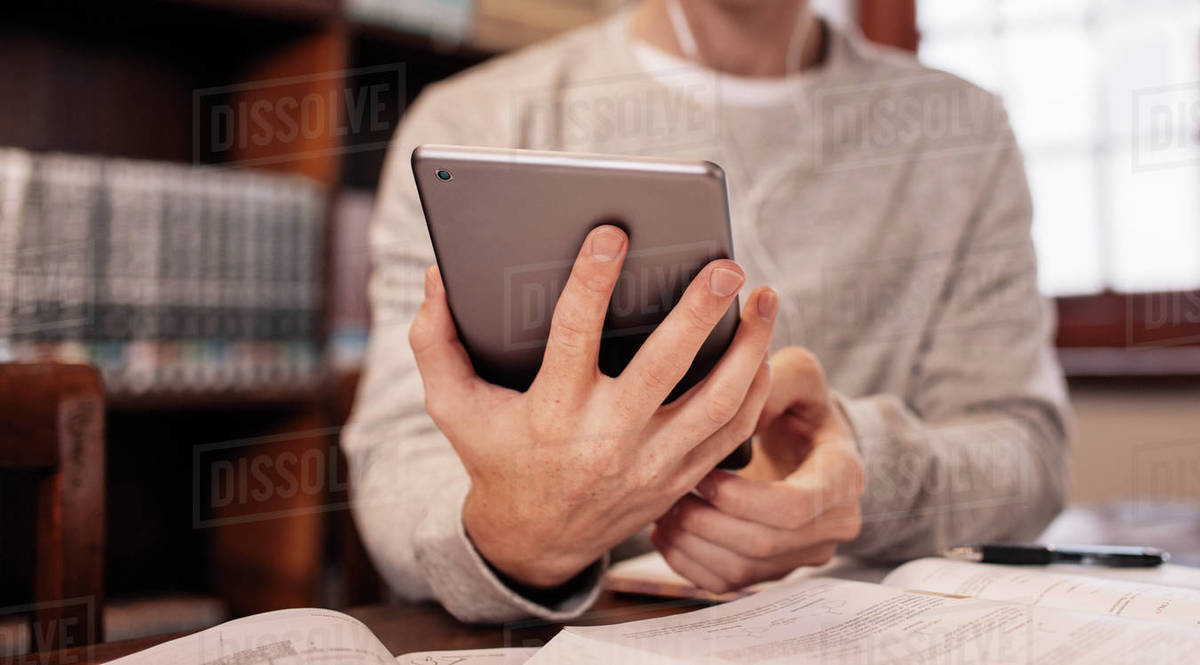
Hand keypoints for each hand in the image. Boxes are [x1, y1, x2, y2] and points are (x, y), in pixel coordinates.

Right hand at [409, 225, 778, 587]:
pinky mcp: (679, 478)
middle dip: (699, 311)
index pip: (573, 335)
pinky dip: (754, 391)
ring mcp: (651, 463)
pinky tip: (762, 351)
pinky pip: (731, 434)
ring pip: (717, 402)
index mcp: (552, 411)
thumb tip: (438, 278)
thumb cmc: (495, 456)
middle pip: (664, 366)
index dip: (591, 280)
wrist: (534, 542)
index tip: (613, 231)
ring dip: (748, 348)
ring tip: (764, 298)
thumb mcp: (453, 406)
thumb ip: (435, 341)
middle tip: (727, 264)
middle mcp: (607, 438)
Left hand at [651, 347, 864, 593]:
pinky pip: (729, 584)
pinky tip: (667, 534)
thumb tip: (741, 417)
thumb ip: (773, 383)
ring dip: (692, 544)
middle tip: (669, 492)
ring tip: (663, 510)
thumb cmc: (798, 404)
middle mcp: (833, 524)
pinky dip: (689, 564)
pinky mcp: (777, 571)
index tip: (703, 473)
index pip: (792, 507)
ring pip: (742, 569)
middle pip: (762, 543)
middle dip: (706, 522)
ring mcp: (805, 554)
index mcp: (843, 476)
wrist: (809, 443)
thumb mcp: (795, 374)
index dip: (740, 497)